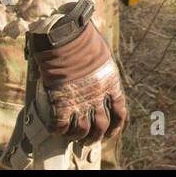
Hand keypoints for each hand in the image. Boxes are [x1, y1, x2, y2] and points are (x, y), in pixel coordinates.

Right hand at [33, 17, 127, 142]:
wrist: (66, 35)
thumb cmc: (83, 37)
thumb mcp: (102, 55)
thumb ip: (100, 70)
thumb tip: (94, 75)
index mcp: (111, 83)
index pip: (120, 112)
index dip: (116, 126)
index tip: (111, 132)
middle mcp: (98, 95)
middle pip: (101, 126)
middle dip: (95, 136)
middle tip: (88, 140)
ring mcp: (80, 100)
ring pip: (81, 130)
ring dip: (76, 135)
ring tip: (72, 136)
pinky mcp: (61, 101)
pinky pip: (60, 125)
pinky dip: (58, 129)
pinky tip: (55, 128)